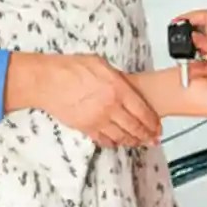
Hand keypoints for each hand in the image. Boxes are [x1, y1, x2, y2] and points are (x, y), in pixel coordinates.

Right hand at [5, 52, 160, 147]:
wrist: (48, 81)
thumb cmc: (70, 69)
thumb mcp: (101, 64)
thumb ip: (118, 77)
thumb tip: (127, 84)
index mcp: (118, 89)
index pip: (143, 111)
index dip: (153, 122)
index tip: (158, 127)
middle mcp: (110, 107)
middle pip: (135, 127)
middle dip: (147, 135)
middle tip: (154, 139)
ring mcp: (98, 119)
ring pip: (122, 136)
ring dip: (133, 141)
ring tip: (140, 142)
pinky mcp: (86, 127)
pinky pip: (104, 140)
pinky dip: (113, 143)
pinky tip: (118, 142)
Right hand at [177, 10, 206, 104]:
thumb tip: (196, 38)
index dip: (191, 17)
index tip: (178, 22)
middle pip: (200, 33)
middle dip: (187, 36)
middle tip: (177, 41)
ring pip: (199, 51)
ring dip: (189, 53)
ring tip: (181, 56)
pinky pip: (202, 67)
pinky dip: (194, 67)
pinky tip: (189, 69)